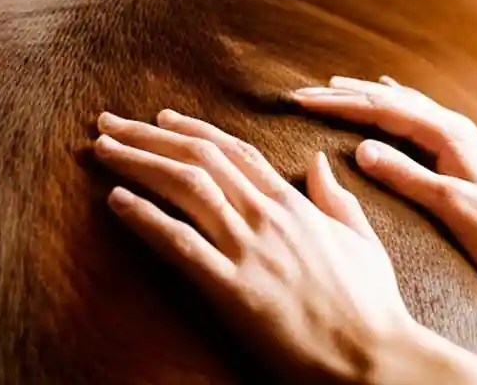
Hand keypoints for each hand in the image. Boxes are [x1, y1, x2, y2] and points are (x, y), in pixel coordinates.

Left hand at [91, 110, 476, 384]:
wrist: (374, 358)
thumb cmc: (372, 306)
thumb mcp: (362, 240)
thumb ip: (337, 198)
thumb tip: (319, 162)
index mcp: (295, 204)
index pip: (235, 151)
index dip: (192, 130)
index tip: (159, 117)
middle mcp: (268, 217)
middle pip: (201, 158)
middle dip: (150, 135)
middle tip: (109, 123)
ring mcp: (250, 250)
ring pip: (187, 188)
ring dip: (139, 163)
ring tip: (102, 150)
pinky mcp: (233, 289)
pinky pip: (181, 244)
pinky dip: (146, 218)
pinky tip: (116, 201)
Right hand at [292, 76, 476, 309]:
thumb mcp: (450, 206)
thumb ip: (406, 175)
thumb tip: (360, 148)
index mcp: (452, 135)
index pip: (385, 110)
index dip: (341, 104)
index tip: (302, 100)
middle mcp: (457, 130)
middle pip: (391, 102)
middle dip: (347, 96)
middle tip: (303, 93)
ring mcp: (460, 142)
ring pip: (404, 107)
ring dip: (367, 97)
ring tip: (336, 88)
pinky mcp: (460, 159)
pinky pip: (417, 121)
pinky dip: (393, 108)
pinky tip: (390, 99)